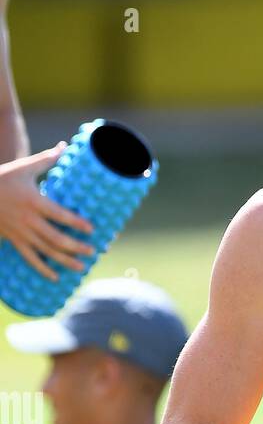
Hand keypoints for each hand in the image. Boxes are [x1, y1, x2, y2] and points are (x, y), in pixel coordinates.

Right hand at [0, 143, 94, 279]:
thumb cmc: (4, 178)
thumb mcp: (24, 167)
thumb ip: (46, 160)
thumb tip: (64, 146)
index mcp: (34, 201)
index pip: (60, 215)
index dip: (77, 223)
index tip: (92, 229)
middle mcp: (28, 220)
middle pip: (56, 237)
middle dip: (75, 247)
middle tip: (92, 251)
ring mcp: (21, 232)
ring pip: (45, 251)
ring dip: (64, 261)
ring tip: (80, 267)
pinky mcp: (14, 240)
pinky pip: (30, 258)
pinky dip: (42, 269)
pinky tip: (55, 277)